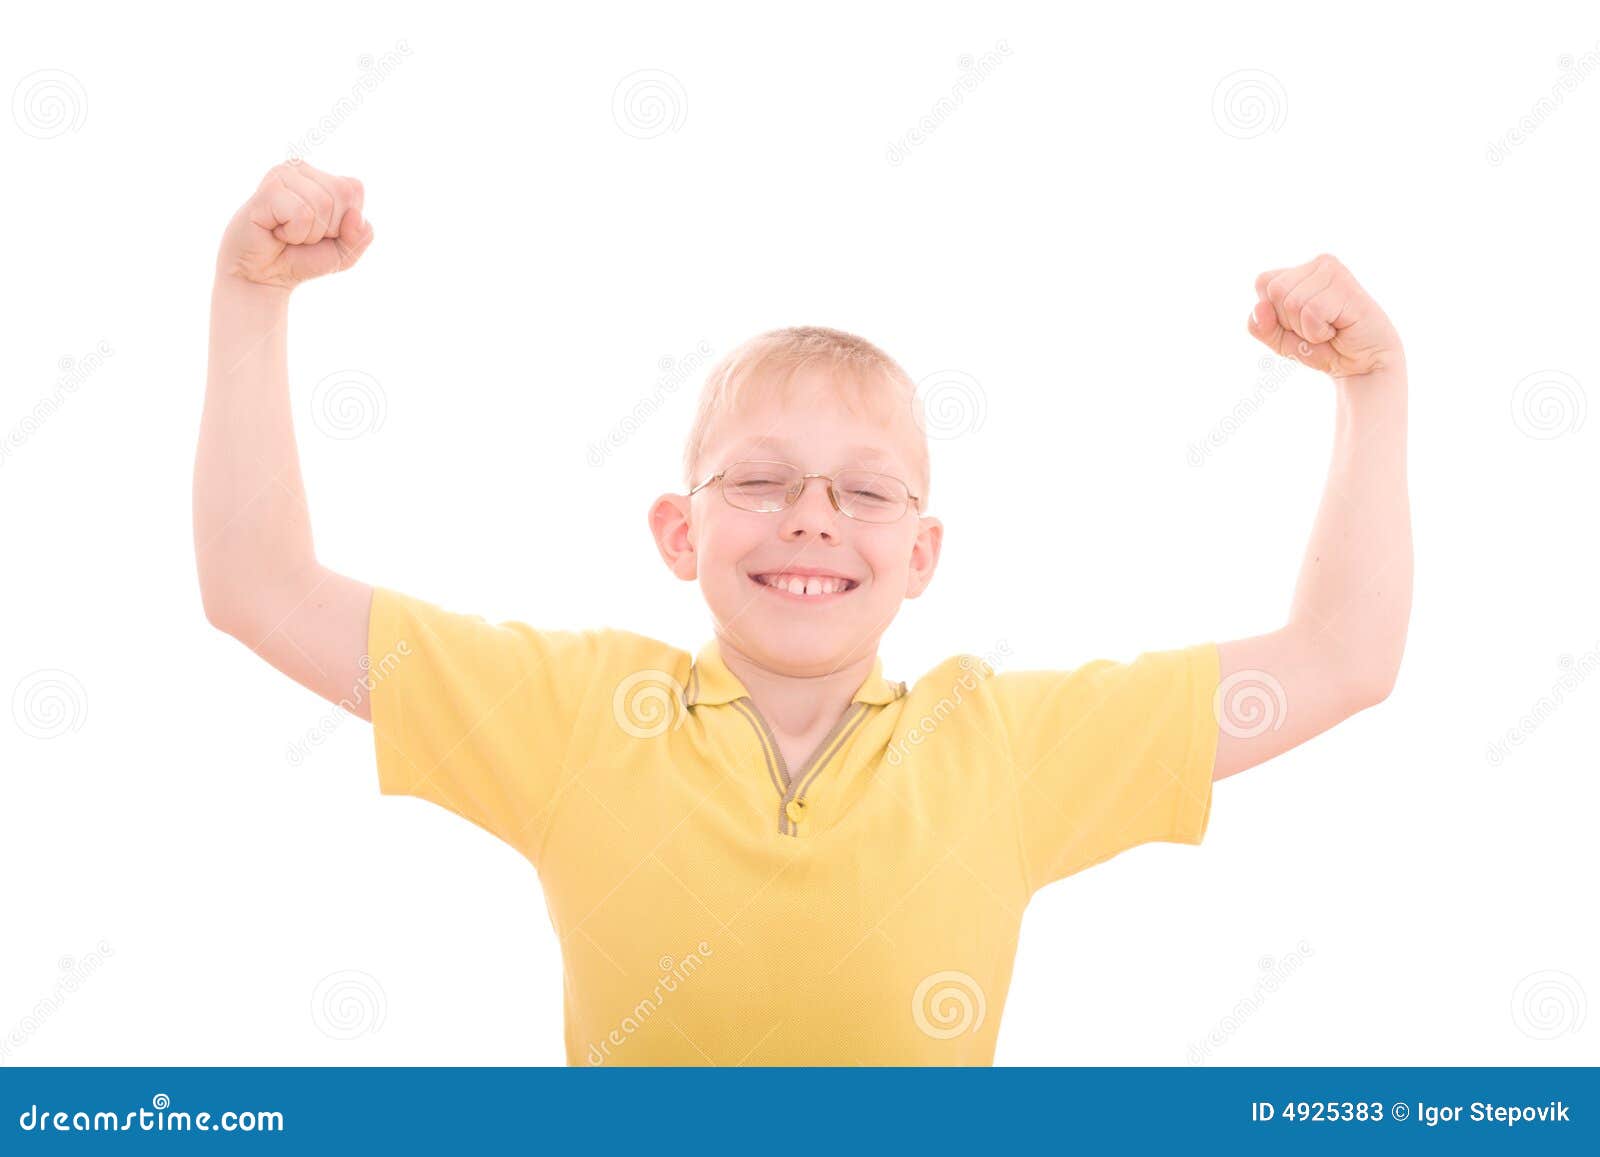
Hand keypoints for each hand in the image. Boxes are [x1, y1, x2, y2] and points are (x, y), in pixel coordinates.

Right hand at [216, 160, 373, 290]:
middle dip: (328, 227)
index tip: (321, 231)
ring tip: (288, 234)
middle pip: (342, 194)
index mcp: (322, 176)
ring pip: (323, 203)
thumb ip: (361, 236)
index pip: (354, 189)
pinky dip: (294, 233)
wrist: (264, 276)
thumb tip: (356, 216)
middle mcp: (301, 168)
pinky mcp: (268, 190)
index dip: (344, 221)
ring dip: (309, 233)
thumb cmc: (302, 258)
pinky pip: (302, 213)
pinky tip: (276, 231)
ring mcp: (283, 175)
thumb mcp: (345, 252)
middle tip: (302, 234)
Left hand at [1248, 254, 1402, 380]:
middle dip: (1290, 321)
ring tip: (1329, 328)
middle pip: (1275, 290)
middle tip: (1317, 328)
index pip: (1263, 282)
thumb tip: (1259, 306)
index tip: (1300, 323)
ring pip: (1292, 302)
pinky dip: (1318, 331)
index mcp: (1299, 271)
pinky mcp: (1345, 284)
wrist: (1362, 366)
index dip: (1275, 313)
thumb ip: (1261, 326)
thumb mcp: (1280, 341)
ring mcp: (1332, 270)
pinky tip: (1339, 328)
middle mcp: (1316, 264)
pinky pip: (1311, 311)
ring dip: (1306, 328)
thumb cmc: (1323, 348)